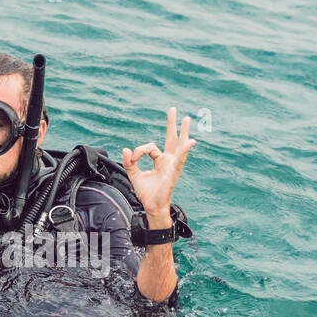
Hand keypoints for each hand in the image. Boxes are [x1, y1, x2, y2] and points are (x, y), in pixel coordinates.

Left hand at [122, 107, 195, 224]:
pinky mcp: (174, 171)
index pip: (150, 147)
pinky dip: (185, 150)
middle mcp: (168, 161)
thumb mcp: (134, 174)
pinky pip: (180, 159)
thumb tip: (125, 149)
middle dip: (171, 124)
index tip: (132, 158)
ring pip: (179, 145)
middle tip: (172, 109)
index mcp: (160, 161)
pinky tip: (191, 142)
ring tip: (187, 119)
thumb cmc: (146, 193)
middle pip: (171, 139)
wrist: (151, 206)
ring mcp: (173, 165)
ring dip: (183, 131)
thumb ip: (129, 162)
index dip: (139, 151)